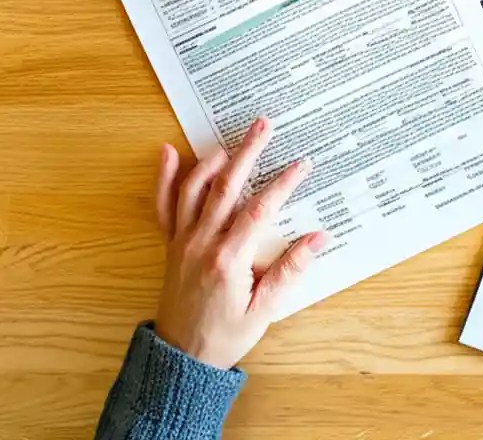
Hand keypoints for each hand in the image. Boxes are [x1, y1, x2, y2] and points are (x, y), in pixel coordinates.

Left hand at [151, 116, 326, 368]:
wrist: (181, 358)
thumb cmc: (225, 336)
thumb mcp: (264, 310)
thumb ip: (289, 271)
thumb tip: (318, 239)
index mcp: (228, 259)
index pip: (259, 210)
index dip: (282, 184)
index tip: (301, 164)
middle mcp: (201, 243)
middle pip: (226, 187)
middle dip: (248, 152)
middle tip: (263, 124)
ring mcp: (182, 241)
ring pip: (194, 189)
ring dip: (212, 159)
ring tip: (231, 138)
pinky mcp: (171, 245)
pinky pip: (165, 206)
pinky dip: (165, 178)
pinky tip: (167, 153)